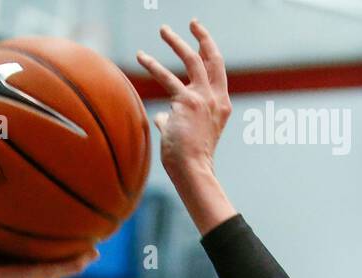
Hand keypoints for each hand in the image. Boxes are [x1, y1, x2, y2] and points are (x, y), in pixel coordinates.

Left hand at [137, 20, 231, 175]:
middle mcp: (215, 98)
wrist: (193, 171)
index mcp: (221, 105)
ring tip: (163, 30)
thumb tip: (162, 116)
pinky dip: (152, 65)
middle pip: (212, 58)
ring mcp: (202, 98)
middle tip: (192, 22)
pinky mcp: (185, 102)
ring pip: (191, 60)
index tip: (201, 38)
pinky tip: (140, 56)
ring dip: (176, 42)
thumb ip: (175, 120)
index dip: (210, 51)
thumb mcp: (187, 135)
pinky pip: (166, 78)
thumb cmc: (188, 159)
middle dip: (202, 36)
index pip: (218, 71)